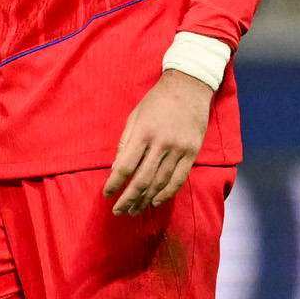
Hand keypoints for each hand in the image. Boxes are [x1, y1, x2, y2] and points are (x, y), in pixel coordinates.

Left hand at [104, 71, 212, 215]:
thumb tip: (116, 169)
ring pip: (160, 183)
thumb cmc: (157, 101)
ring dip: (146, 200)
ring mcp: (179, 149)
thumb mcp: (135, 116)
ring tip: (135, 210)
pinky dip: (167, 193)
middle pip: (142, 180)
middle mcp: (161, 143)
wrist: (189, 87)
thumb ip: (125, 143)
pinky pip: (179, 179)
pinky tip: (156, 201)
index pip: (125, 166)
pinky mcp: (192, 152)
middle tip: (118, 212)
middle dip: (128, 199)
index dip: (115, 183)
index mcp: (143, 133)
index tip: (107, 194)